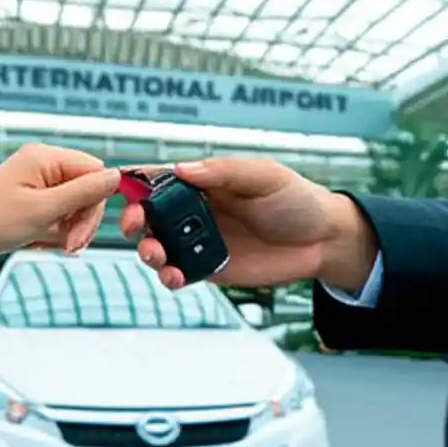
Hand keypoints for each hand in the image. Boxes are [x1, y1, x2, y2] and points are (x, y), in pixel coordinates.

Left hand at [0, 144, 119, 263]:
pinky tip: (37, 242)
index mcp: (46, 158)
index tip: (82, 233)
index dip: (96, 203)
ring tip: (50, 246)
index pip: (95, 173)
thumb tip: (117, 177)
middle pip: (87, 191)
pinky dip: (53, 233)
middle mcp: (44, 166)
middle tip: (69, 247)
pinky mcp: (31, 202)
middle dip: (81, 222)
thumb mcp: (43, 210)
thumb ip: (83, 193)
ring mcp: (37, 184)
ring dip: (68, 231)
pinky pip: (57, 216)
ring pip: (74, 207)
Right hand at [118, 157, 376, 289]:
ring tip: (157, 256)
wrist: (322, 241)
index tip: (125, 192)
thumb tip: (182, 169)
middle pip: (150, 215)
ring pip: (158, 246)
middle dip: (134, 221)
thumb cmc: (295, 199)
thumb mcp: (264, 176)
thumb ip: (224, 172)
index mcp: (204, 182)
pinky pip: (178, 273)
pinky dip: (169, 277)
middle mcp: (195, 211)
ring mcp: (199, 241)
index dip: (137, 185)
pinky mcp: (208, 269)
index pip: (160, 180)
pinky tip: (176, 277)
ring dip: (148, 251)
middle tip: (134, 227)